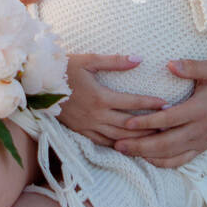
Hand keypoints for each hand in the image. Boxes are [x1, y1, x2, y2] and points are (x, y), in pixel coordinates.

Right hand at [56, 54, 170, 145]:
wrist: (37, 85)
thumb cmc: (64, 69)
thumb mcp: (89, 61)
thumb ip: (115, 61)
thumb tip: (139, 58)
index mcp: (100, 97)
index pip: (132, 102)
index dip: (151, 104)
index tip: (167, 104)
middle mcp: (96, 115)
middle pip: (129, 125)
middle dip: (150, 126)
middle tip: (169, 126)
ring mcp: (88, 126)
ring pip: (118, 138)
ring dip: (137, 140)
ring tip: (154, 140)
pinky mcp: (80, 132)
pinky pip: (103, 143)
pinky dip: (118, 146)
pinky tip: (129, 147)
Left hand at [113, 60, 206, 167]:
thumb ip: (191, 67)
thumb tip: (170, 64)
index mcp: (200, 109)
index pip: (168, 120)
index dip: (147, 122)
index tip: (127, 122)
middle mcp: (200, 129)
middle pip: (166, 143)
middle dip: (139, 146)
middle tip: (117, 144)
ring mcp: (201, 141)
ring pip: (171, 155)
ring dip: (146, 156)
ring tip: (125, 151)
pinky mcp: (202, 147)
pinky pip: (180, 161)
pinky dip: (162, 163)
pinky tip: (146, 158)